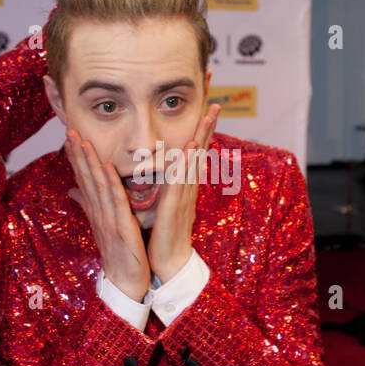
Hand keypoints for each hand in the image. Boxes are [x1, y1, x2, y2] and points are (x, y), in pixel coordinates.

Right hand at [64, 129, 149, 300]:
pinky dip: (110, 183)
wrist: (125, 281)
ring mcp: (107, 219)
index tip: (70, 136)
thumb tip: (73, 190)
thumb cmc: (117, 253)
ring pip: (97, 185)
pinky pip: (115, 202)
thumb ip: (89, 205)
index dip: (76, 157)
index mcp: (96, 210)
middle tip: (70, 130)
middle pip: (86, 178)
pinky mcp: (120, 227)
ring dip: (90, 162)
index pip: (83, 178)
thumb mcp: (102, 225)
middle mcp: (98, 212)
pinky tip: (105, 166)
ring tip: (83, 141)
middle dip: (78, 154)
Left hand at [148, 104, 219, 281]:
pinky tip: (192, 147)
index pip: (192, 152)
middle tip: (215, 101)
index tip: (204, 108)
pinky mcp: (177, 208)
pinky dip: (188, 163)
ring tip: (210, 114)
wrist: (168, 264)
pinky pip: (184, 181)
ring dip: (203, 136)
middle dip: (207, 125)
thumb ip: (155, 189)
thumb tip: (149, 174)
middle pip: (200, 150)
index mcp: (183, 187)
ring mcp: (185, 196)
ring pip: (195, 160)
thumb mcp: (157, 207)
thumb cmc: (162, 237)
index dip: (199, 130)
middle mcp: (188, 188)